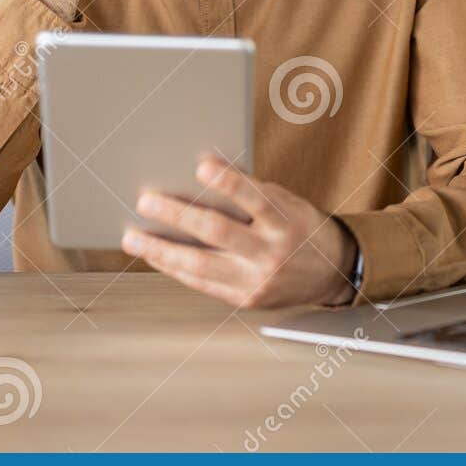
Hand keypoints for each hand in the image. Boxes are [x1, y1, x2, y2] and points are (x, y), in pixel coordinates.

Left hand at [123, 153, 357, 308]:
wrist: (332, 272)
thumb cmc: (301, 227)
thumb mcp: (289, 203)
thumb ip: (252, 194)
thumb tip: (204, 174)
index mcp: (286, 221)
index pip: (255, 198)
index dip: (229, 182)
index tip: (201, 165)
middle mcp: (272, 252)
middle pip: (218, 232)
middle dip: (177, 216)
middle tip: (146, 201)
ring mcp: (258, 280)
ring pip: (201, 265)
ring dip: (162, 250)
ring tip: (134, 236)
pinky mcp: (246, 300)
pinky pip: (203, 284)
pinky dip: (175, 268)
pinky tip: (156, 255)